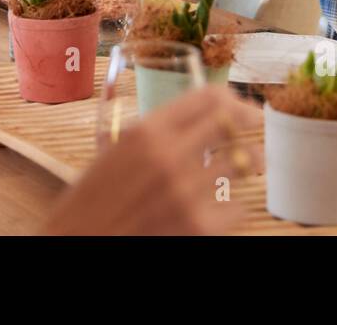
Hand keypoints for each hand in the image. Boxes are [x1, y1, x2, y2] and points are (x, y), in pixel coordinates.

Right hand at [45, 85, 260, 234]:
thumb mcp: (114, 151)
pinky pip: (238, 207)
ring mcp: (185, 191)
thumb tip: (192, 120)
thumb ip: (151, 134)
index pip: (207, 97)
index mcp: (146, 131)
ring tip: (252, 166)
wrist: (78, 239)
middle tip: (257, 132)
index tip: (243, 107)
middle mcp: (168, 155)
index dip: (233, 98)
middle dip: (250, 125)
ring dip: (251, 163)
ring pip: (243, 164)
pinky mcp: (197, 226)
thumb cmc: (92, 199)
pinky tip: (226, 206)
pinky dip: (236, 206)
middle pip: (231, 123)